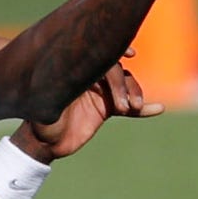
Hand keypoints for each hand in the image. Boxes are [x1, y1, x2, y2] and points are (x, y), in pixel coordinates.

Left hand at [13, 62, 162, 161]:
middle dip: (124, 85)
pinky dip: (144, 108)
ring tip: (134, 109)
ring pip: (127, 86)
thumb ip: (59, 91)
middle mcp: (91, 76)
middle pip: (117, 71)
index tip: (129, 56)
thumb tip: (71, 79)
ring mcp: (102, 91)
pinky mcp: (109, 107)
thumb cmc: (40, 121)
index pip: (100, 59)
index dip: (115, 55)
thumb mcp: (46, 104)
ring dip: (135, 94)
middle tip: (125, 106)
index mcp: (75, 69)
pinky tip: (158, 109)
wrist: (44, 143)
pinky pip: (130, 107)